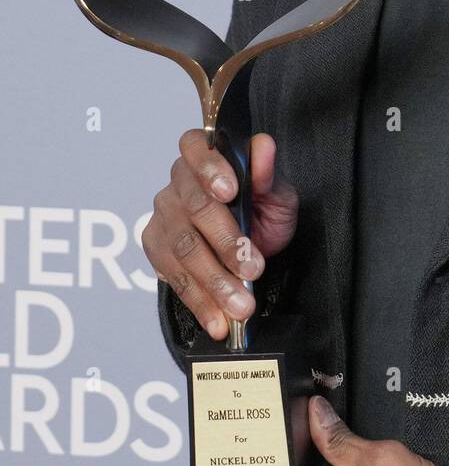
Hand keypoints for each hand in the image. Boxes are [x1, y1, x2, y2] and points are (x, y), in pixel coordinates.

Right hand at [141, 129, 298, 340]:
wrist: (253, 246)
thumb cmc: (262, 210)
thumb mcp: (276, 193)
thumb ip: (267, 174)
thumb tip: (264, 146)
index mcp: (204, 155)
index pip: (195, 147)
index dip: (210, 168)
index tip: (231, 191)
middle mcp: (178, 183)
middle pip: (195, 209)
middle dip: (226, 243)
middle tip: (254, 270)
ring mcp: (163, 216)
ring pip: (184, 249)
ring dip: (215, 282)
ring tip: (242, 306)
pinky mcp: (155, 249)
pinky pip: (174, 277)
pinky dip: (200, 302)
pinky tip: (218, 319)